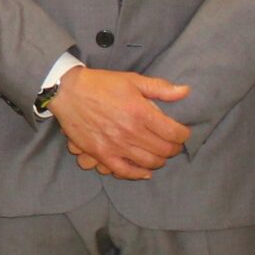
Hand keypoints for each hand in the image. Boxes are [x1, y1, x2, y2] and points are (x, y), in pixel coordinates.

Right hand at [46, 66, 190, 180]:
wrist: (68, 92)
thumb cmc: (101, 84)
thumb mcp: (132, 80)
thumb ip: (160, 88)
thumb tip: (185, 92)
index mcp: (141, 112)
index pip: (173, 132)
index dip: (183, 135)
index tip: (182, 133)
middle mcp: (131, 131)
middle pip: (164, 150)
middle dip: (173, 148)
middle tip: (172, 144)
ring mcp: (116, 145)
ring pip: (148, 162)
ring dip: (159, 161)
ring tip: (159, 155)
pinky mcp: (101, 153)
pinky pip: (124, 171)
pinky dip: (138, 174)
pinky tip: (145, 172)